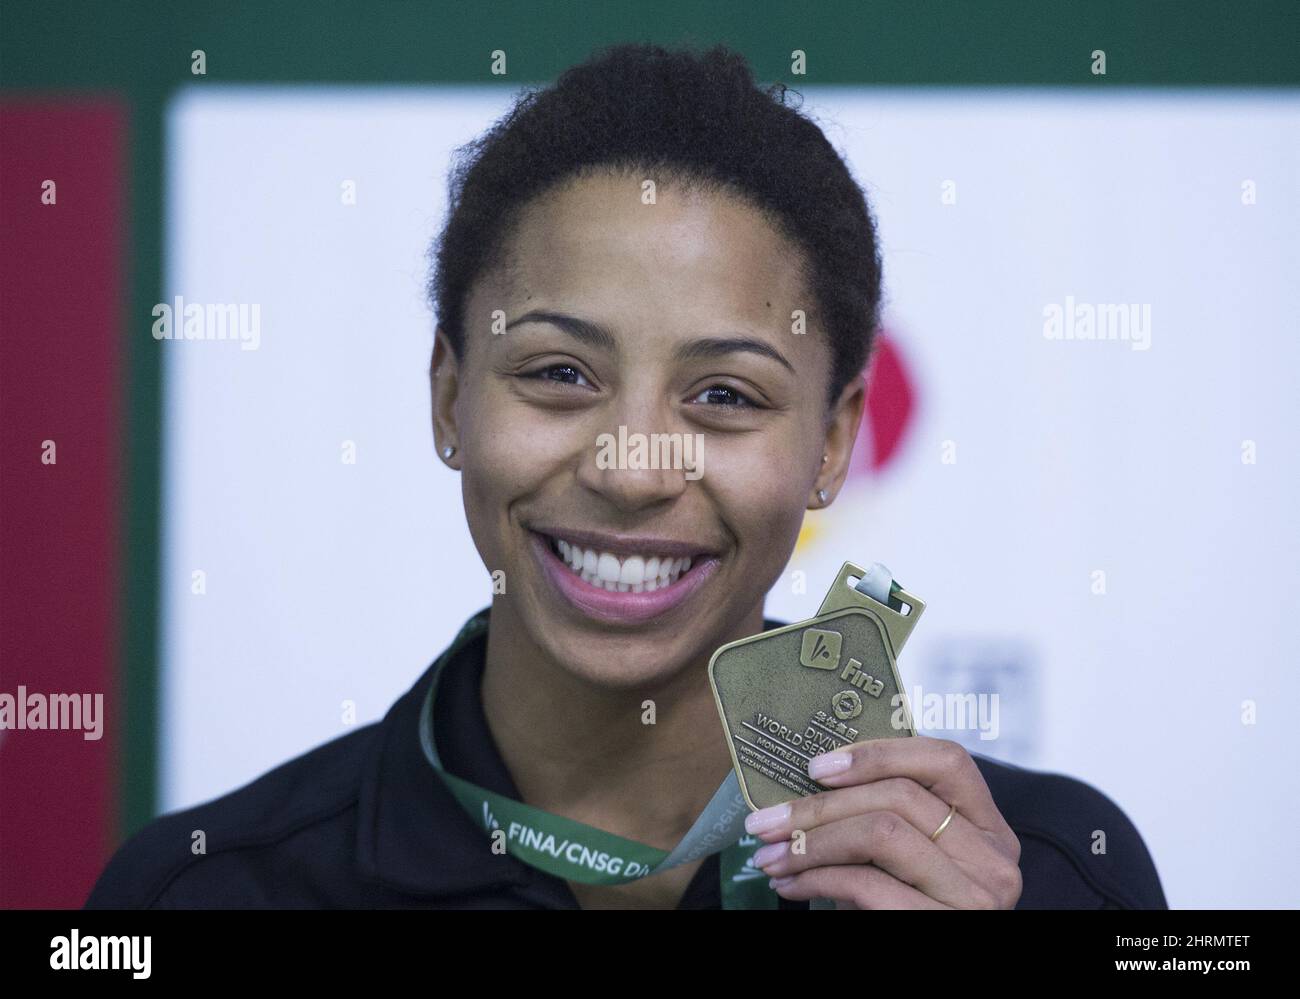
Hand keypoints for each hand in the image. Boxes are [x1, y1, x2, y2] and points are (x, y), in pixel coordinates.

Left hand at [744, 735, 1021, 908]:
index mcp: (989, 828)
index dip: (879, 753)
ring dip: (811, 842)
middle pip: (901, 797)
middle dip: (820, 806)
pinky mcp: (942, 925)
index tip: (817, 766)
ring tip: (770, 855)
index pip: (947, 760)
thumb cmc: (903, 907)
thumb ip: (883, 816)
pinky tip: (790, 884)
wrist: (928, 978)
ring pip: (882, 833)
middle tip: (765, 821)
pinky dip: (816, 879)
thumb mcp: (905, 858)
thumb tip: (812, 781)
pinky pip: (868, 884)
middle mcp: (992, 859)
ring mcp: (974, 896)